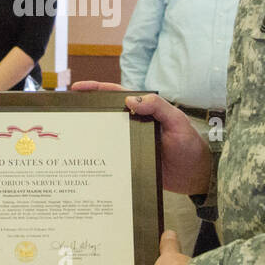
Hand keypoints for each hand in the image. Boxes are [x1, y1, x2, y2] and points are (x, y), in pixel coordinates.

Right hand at [71, 82, 212, 194]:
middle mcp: (135, 124)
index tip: (78, 89)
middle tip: (67, 113)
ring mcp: (131, 142)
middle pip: (107, 114)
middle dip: (87, 111)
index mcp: (145, 110)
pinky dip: (98, 155)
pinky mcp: (130, 160)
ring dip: (90, 134)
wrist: (196, 176)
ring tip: (70, 136)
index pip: (117, 95)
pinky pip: (111, 155)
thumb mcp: (177, 122)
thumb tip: (130, 100)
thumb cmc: (190, 145)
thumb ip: (158, 107)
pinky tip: (85, 160)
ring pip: (106, 134)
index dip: (97, 89)